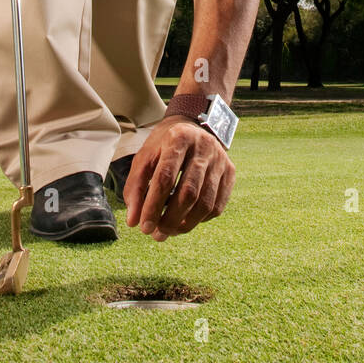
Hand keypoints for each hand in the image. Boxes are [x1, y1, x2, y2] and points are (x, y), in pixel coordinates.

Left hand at [125, 115, 235, 241]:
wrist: (192, 127)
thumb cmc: (164, 146)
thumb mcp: (145, 158)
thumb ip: (135, 187)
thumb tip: (133, 221)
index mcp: (178, 138)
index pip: (165, 178)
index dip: (154, 206)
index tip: (144, 227)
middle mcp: (203, 147)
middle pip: (188, 192)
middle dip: (171, 219)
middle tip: (157, 234)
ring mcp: (220, 159)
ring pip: (205, 202)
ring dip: (186, 224)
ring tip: (169, 232)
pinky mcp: (230, 172)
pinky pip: (218, 205)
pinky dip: (201, 219)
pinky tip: (186, 221)